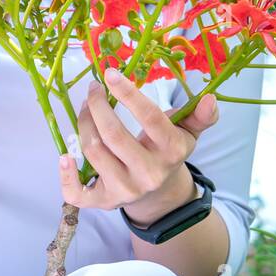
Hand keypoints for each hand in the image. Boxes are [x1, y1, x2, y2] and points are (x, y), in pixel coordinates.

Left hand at [58, 67, 219, 220]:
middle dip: (97, 106)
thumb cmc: (167, 151)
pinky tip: (64, 156)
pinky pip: (78, 194)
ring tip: (86, 108)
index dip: (128, 93)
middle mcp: (147, 173)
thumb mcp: (188, 133)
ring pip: (93, 151)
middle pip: (113, 135)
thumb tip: (210, 98)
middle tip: (93, 89)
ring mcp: (124, 190)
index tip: (110, 73)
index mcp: (170, 152)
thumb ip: (200, 116)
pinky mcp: (104, 203)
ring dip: (83, 123)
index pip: (149, 118)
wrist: (159, 194)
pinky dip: (66, 176)